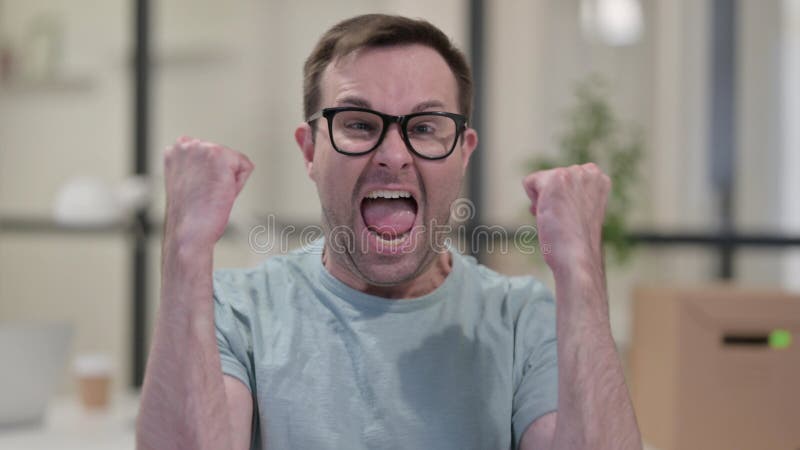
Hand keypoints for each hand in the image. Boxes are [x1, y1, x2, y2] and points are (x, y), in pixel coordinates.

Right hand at [163, 136, 253, 248]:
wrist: (188, 232)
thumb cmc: (189, 217)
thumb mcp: (186, 183)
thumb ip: (195, 167)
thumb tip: (211, 165)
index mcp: (176, 150)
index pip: (211, 155)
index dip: (210, 177)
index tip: (197, 192)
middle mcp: (186, 145)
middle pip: (225, 157)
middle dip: (221, 177)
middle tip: (205, 195)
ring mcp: (203, 148)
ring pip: (235, 162)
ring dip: (229, 181)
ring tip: (211, 194)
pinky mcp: (220, 155)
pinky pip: (246, 167)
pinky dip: (238, 185)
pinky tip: (221, 193)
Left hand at [522, 163, 609, 278]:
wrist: (577, 258)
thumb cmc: (578, 241)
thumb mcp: (583, 210)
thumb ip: (573, 195)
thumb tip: (553, 195)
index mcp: (599, 179)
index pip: (565, 178)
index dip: (560, 198)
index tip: (570, 215)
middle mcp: (588, 172)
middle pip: (551, 177)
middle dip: (550, 198)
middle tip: (563, 220)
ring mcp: (573, 173)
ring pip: (540, 180)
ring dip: (542, 201)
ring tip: (557, 219)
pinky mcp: (556, 179)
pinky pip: (529, 182)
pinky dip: (533, 201)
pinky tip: (547, 215)